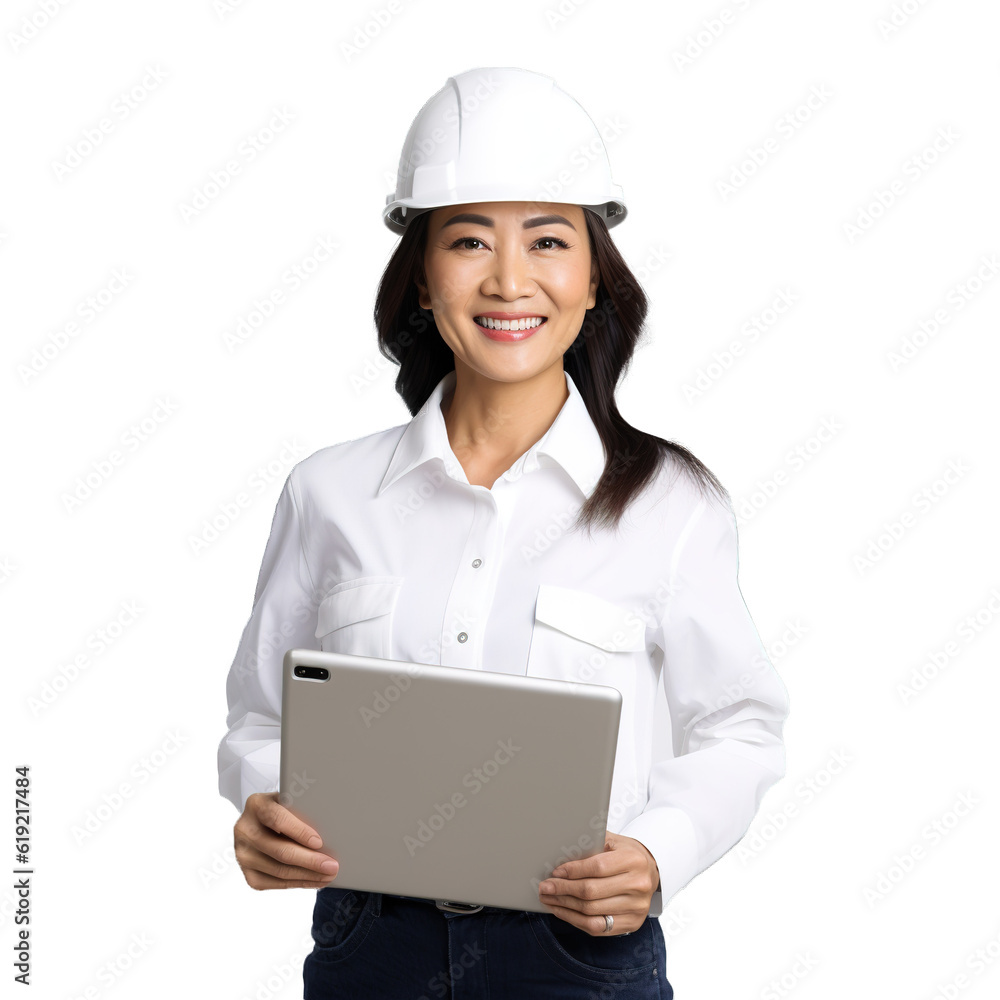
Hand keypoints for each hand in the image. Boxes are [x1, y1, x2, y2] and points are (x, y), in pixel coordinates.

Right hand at [234, 791, 339, 889]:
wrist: (263, 821)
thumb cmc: (284, 808)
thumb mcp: (291, 800)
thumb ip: (302, 808)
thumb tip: (329, 827)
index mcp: (256, 805)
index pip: (277, 819)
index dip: (299, 832)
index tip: (319, 842)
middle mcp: (244, 830)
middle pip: (279, 850)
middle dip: (309, 860)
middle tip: (332, 866)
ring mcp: (243, 853)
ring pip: (279, 870)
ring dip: (307, 876)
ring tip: (328, 876)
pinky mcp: (248, 873)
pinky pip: (274, 883)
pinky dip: (297, 883)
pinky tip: (314, 880)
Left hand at [538, 832, 659, 934]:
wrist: (650, 871)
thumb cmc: (626, 854)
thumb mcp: (613, 841)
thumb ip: (591, 844)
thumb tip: (561, 852)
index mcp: (633, 860)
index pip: (597, 867)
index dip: (573, 870)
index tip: (555, 872)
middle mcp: (638, 885)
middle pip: (592, 892)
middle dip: (563, 890)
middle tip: (545, 887)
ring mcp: (636, 908)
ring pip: (591, 912)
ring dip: (565, 907)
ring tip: (549, 899)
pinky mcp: (632, 924)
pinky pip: (597, 927)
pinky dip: (575, 920)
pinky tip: (562, 911)